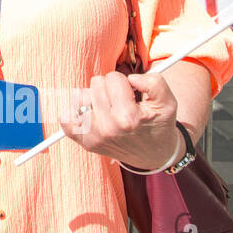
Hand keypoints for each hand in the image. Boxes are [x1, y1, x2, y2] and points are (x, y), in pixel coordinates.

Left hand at [59, 71, 182, 170]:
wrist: (153, 154)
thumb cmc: (157, 124)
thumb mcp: (167, 103)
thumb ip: (154, 83)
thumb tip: (132, 78)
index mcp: (129, 117)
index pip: (114, 78)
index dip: (124, 82)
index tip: (130, 94)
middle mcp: (108, 128)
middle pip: (96, 83)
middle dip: (108, 87)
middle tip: (119, 101)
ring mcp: (93, 136)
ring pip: (79, 95)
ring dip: (92, 97)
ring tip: (106, 107)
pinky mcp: (83, 141)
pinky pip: (65, 116)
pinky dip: (76, 111)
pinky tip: (91, 114)